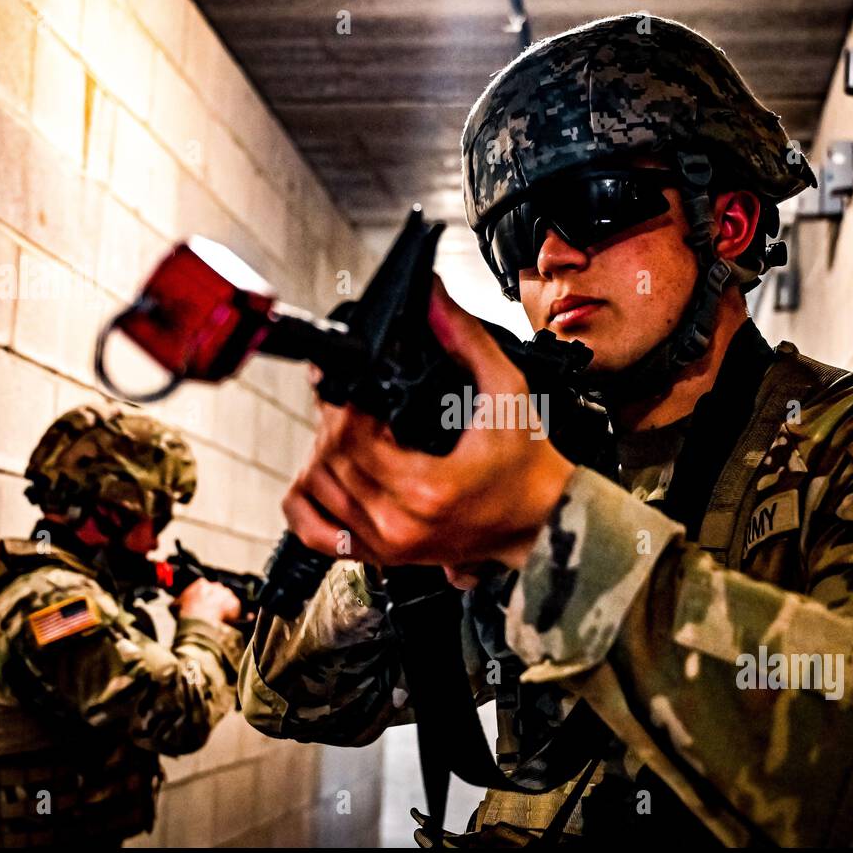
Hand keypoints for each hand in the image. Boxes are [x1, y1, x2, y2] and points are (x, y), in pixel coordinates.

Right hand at [175, 578, 242, 625]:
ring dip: (224, 607)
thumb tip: (174, 603)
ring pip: (227, 599)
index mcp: (200, 584)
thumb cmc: (187, 616)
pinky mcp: (234, 603)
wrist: (199, 624)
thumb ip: (178, 601)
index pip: (204, 586)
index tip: (203, 603)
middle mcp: (215, 585)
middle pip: (217, 592)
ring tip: (219, 618)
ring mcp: (226, 594)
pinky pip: (235, 608)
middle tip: (212, 612)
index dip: (204, 596)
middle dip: (215, 601)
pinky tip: (227, 620)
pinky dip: (233, 614)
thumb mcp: (176, 606)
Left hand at [282, 276, 574, 571]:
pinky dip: (308, 500)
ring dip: (321, 454)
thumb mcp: (506, 392)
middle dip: (333, 422)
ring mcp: (385, 547)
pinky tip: (332, 475)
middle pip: (326, 459)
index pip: (349, 434)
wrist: (544, 521)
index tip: (353, 383)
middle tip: (356, 403)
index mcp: (427, 488)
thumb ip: (465, 339)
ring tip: (352, 436)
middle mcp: (398, 525)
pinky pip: (311, 530)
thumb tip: (431, 296)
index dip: (343, 399)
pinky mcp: (379, 557)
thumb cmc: (528, 465)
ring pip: (312, 490)